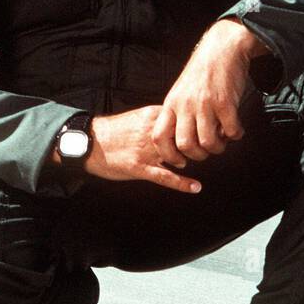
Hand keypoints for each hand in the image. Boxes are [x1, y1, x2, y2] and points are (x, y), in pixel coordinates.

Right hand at [83, 106, 203, 193]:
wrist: (88, 142)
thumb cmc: (113, 132)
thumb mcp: (138, 118)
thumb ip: (159, 120)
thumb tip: (179, 122)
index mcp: (153, 116)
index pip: (184, 118)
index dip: (200, 123)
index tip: (214, 126)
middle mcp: (152, 132)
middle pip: (185, 136)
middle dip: (201, 141)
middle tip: (215, 144)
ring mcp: (146, 151)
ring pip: (178, 155)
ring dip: (194, 159)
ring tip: (205, 159)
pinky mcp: (139, 167)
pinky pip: (165, 176)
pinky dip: (182, 183)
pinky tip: (195, 187)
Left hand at [151, 19, 262, 162]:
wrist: (222, 48)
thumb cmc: (202, 70)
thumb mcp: (181, 90)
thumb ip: (179, 112)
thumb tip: (181, 140)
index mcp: (171, 103)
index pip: (159, 137)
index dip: (168, 155)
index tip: (180, 161)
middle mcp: (185, 105)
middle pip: (184, 145)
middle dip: (198, 155)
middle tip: (207, 151)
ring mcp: (205, 103)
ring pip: (208, 142)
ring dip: (218, 148)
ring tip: (223, 141)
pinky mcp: (225, 102)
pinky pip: (231, 130)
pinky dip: (235, 135)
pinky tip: (236, 130)